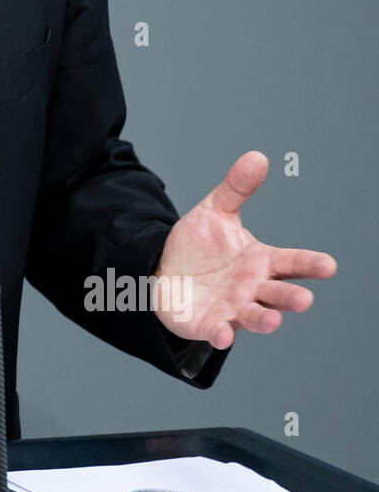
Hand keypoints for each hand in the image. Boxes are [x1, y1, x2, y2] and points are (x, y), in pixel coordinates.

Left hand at [151, 151, 335, 350]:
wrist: (162, 271)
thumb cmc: (198, 246)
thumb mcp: (215, 212)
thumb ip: (236, 188)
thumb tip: (257, 156)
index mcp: (261, 261)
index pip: (291, 262)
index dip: (309, 264)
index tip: (329, 266)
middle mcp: (253, 288)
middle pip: (278, 294)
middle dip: (290, 297)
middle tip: (304, 300)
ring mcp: (233, 309)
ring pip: (255, 317)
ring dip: (264, 320)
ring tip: (273, 321)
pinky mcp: (210, 324)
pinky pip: (218, 331)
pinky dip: (222, 334)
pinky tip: (224, 335)